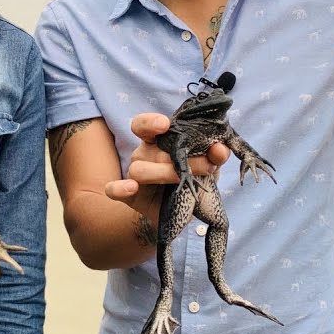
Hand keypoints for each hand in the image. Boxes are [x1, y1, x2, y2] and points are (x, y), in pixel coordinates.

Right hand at [103, 113, 230, 220]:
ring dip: (162, 173)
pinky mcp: (129, 195)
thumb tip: (220, 149)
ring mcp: (135, 174)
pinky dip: (119, 188)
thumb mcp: (208, 165)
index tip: (165, 124)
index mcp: (158, 141)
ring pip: (139, 169)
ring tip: (182, 179)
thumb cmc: (193, 178)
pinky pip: (114, 189)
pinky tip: (131, 187)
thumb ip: (215, 155)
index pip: (143, 125)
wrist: (184, 211)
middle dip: (180, 158)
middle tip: (207, 166)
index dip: (150, 122)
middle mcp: (144, 154)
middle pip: (151, 151)